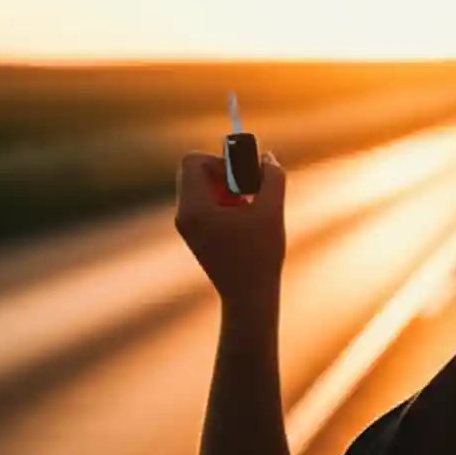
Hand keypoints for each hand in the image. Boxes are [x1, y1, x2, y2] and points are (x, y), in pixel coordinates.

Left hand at [175, 151, 286, 309]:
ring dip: (228, 188)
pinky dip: (226, 202)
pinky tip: (246, 220)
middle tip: (249, 189)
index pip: (193, 161)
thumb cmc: (261, 255)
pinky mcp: (197, 234)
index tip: (243, 178)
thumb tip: (266, 157)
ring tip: (250, 208)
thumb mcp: (272, 210)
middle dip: (225, 173)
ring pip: (203, 186)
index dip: (220, 161)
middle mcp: (184, 215)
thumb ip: (272, 177)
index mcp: (194, 208)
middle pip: (196, 171)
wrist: (250, 297)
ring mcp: (188, 226)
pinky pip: (206, 203)